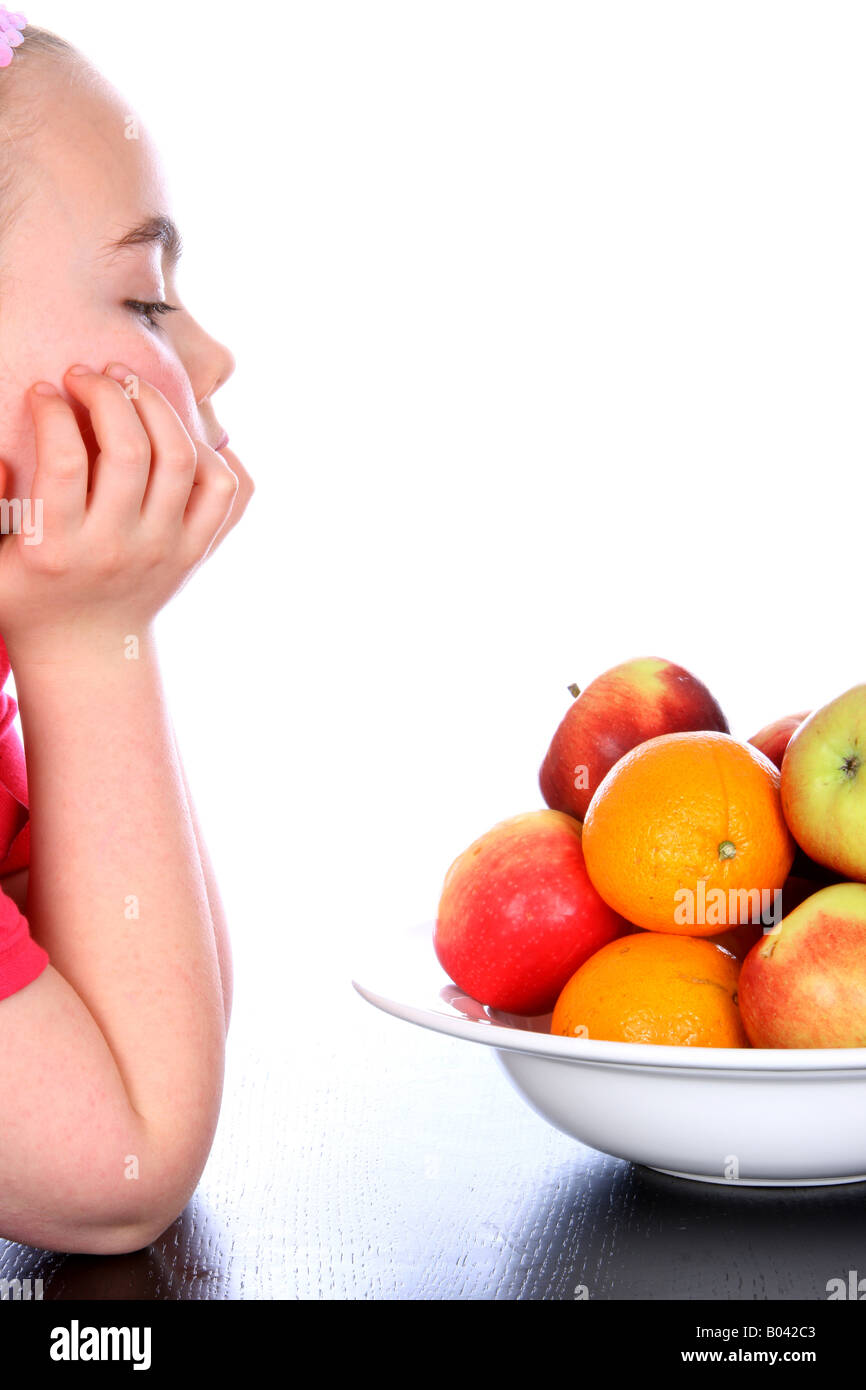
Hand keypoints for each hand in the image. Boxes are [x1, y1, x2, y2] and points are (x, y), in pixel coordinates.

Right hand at [0, 363, 242, 665]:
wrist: (87, 650)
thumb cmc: (27, 595)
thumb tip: (3, 456)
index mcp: (59, 549)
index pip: (64, 460)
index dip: (53, 411)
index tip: (43, 390)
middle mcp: (118, 548)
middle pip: (129, 449)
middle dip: (106, 393)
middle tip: (86, 374)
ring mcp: (166, 550)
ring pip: (181, 459)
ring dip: (156, 406)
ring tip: (127, 385)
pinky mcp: (197, 550)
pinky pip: (226, 489)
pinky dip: (210, 450)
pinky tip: (175, 430)